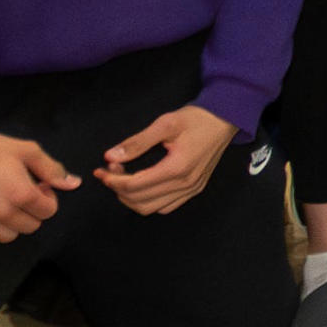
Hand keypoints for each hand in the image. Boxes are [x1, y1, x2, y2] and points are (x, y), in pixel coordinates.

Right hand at [0, 126, 76, 243]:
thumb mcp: (24, 149)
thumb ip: (51, 168)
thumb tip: (74, 184)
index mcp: (20, 194)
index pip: (48, 212)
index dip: (46, 198)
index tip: (37, 186)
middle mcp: (0, 214)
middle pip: (30, 227)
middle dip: (31, 211)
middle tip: (18, 193)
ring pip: (7, 236)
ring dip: (10, 223)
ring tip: (0, 201)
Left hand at [96, 104, 236, 216]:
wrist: (225, 120)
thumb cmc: (196, 119)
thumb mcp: (165, 124)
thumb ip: (137, 142)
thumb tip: (110, 156)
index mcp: (177, 168)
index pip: (135, 185)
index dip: (113, 180)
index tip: (101, 170)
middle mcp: (185, 184)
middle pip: (140, 200)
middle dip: (118, 188)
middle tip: (111, 170)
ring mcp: (191, 190)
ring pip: (151, 208)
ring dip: (131, 197)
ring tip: (124, 178)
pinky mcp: (194, 190)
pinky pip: (165, 206)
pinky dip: (148, 201)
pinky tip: (142, 186)